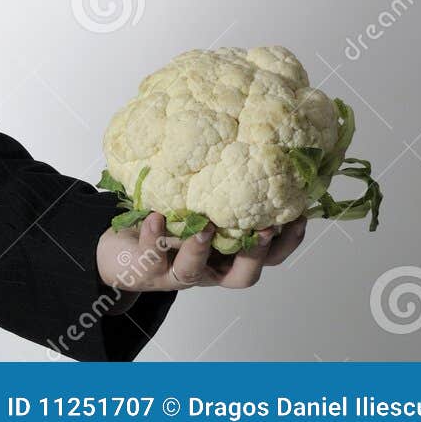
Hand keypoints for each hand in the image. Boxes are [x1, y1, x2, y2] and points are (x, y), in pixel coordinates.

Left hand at [96, 211, 305, 293]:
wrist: (119, 251)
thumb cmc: (165, 222)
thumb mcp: (196, 205)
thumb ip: (219, 192)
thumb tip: (246, 146)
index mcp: (226, 256)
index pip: (268, 257)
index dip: (288, 241)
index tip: (301, 214)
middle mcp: (207, 269)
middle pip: (243, 275)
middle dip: (257, 254)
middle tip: (266, 228)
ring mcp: (176, 273)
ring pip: (194, 272)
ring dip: (201, 248)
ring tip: (204, 225)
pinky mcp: (146, 271)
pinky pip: (151, 257)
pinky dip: (154, 237)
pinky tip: (156, 217)